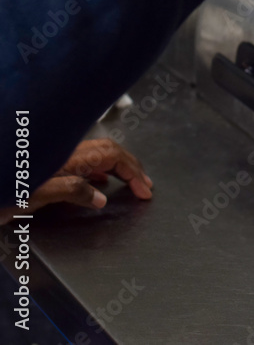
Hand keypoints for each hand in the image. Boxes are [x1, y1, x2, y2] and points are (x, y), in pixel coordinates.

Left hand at [0, 140, 152, 223]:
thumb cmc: (3, 192)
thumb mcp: (36, 195)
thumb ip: (72, 192)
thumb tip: (100, 197)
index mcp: (68, 158)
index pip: (113, 156)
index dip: (133, 172)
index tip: (144, 190)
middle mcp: (66, 154)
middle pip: (110, 151)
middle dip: (132, 166)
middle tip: (146, 185)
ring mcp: (58, 158)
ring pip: (99, 155)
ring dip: (119, 167)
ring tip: (131, 181)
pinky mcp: (51, 166)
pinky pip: (86, 162)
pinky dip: (102, 171)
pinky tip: (100, 182)